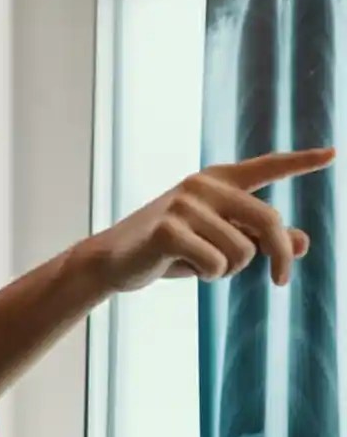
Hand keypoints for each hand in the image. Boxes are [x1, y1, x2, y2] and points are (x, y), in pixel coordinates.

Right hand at [81, 147, 334, 292]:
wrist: (112, 260)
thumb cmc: (167, 250)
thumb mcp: (216, 241)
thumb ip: (257, 237)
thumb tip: (303, 240)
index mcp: (216, 181)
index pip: (266, 167)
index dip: (300, 162)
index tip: (334, 154)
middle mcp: (203, 186)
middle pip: (269, 221)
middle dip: (280, 257)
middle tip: (281, 281)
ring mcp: (185, 204)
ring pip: (242, 251)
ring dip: (228, 269)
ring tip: (199, 263)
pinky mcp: (169, 228)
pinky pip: (216, 264)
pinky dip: (207, 275)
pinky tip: (182, 267)